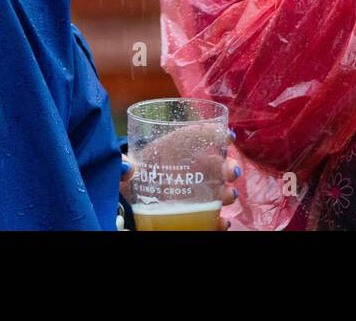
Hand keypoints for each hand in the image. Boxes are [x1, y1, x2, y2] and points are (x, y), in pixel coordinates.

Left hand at [121, 126, 240, 229]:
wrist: (128, 195)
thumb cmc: (133, 172)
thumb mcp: (127, 165)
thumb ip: (124, 164)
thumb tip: (128, 169)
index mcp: (175, 149)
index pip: (197, 137)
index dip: (215, 134)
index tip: (229, 137)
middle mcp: (190, 168)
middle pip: (216, 165)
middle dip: (228, 167)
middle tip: (231, 173)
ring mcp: (194, 191)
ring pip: (217, 190)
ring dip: (226, 193)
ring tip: (228, 196)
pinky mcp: (192, 211)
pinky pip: (209, 216)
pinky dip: (218, 220)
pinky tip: (222, 222)